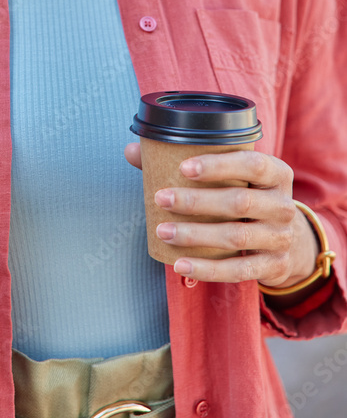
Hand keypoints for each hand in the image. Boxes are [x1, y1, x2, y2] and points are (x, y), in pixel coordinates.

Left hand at [124, 143, 317, 284]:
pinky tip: (180, 264)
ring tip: (162, 232)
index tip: (183, 167)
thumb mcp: (233, 175)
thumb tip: (132, 150)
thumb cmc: (247, 194)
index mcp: (276, 173)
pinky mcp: (273, 266)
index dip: (218, 165)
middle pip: (239, 202)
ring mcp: (281, 238)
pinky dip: (207, 269)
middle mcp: (284, 205)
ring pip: (236, 237)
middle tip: (161, 199)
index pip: (252, 164)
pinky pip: (238, 270)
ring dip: (195, 235)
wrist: (290, 240)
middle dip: (196, 201)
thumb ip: (185, 160)